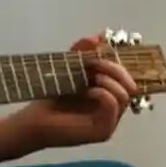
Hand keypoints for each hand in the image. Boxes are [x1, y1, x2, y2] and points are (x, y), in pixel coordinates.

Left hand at [14, 33, 138, 149]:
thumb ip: (83, 52)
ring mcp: (109, 121)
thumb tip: (98, 35)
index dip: (116, 62)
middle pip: (129, 85)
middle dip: (114, 69)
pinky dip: (104, 93)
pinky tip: (88, 92)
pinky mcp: (103, 131)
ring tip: (92, 78)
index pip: (124, 76)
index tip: (99, 51)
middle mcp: (112, 109)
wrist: (36, 118)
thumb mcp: (69, 68)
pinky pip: (114, 106)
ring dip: (109, 80)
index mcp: (108, 94)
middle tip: (96, 62)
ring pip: (124, 95)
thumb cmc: (53, 95)